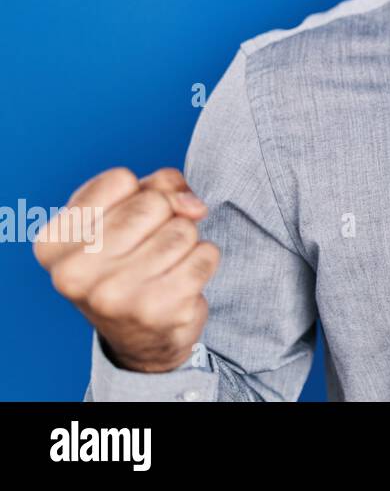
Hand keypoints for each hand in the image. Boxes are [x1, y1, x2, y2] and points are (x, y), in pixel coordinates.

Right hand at [33, 166, 219, 371]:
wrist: (141, 339)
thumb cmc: (130, 262)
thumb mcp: (127, 215)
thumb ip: (159, 186)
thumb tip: (193, 206)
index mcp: (54, 243)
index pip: (119, 180)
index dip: (139, 192)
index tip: (130, 222)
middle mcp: (74, 273)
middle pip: (153, 203)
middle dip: (166, 216)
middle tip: (151, 246)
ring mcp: (113, 296)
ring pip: (182, 228)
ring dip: (186, 240)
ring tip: (165, 265)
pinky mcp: (156, 311)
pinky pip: (205, 254)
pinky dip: (203, 259)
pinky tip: (182, 280)